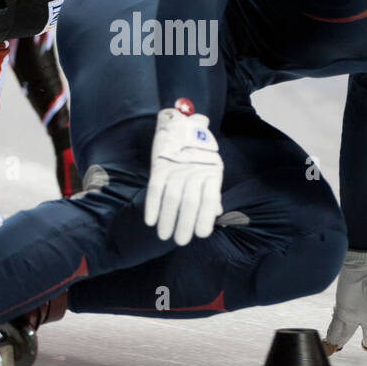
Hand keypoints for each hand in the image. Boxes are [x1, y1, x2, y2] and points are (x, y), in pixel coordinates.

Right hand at [143, 102, 222, 245]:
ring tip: (164, 235)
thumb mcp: (212, 167)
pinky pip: (155, 188)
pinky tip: (150, 221)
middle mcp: (194, 170)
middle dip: (184, 224)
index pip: (209, 199)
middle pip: (189, 202)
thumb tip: (216, 213)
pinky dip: (152, 205)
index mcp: (211, 172)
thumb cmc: (199, 152)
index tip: (201, 235)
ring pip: (171, 198)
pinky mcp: (160, 164)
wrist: (181, 124)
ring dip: (167, 219)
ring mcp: (176, 167)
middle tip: (181, 241)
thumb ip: (213, 191)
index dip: (205, 218)